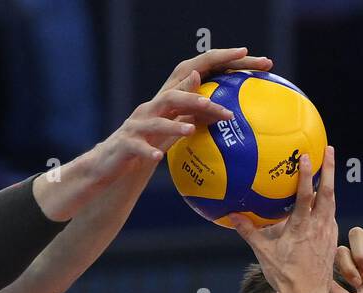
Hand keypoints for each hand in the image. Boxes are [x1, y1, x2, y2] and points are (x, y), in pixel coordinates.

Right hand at [89, 47, 273, 175]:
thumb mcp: (174, 132)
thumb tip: (224, 108)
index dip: (223, 59)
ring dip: (181, 114)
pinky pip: (137, 146)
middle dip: (208, 80)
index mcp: (167, 99)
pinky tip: (157, 158)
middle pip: (180, 84)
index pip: (198, 71)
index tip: (253, 57)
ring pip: (159, 112)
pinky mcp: (125, 144)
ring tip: (202, 117)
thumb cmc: (146, 149)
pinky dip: (147, 150)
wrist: (109, 166)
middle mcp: (152, 105)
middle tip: (237, 85)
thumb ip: (195, 116)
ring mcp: (137, 124)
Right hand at [231, 146, 337, 292]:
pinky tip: (324, 202)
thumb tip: (233, 216)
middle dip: (329, 169)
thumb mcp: (263, 254)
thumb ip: (249, 233)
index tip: (306, 156)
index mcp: (302, 228)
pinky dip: (328, 204)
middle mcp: (319, 227)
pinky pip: (331, 216)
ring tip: (328, 169)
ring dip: (330, 184)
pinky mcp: (332, 240)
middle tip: (329, 150)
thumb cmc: (285, 277)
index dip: (306, 174)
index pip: (306, 195)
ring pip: (331, 202)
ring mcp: (328, 233)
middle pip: (328, 192)